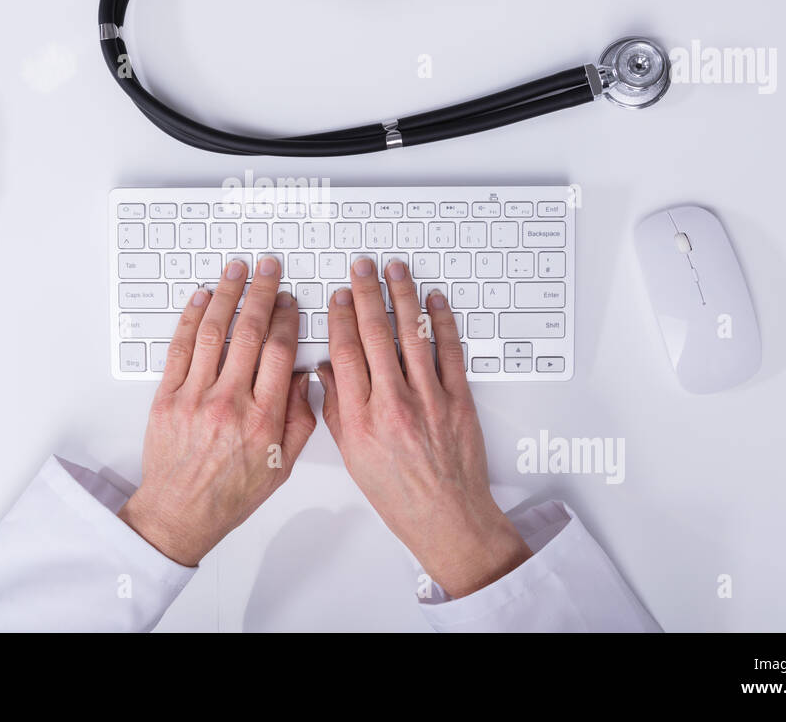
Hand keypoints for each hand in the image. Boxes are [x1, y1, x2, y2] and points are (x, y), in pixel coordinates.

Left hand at [118, 257, 315, 565]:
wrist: (182, 512)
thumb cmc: (232, 492)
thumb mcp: (283, 463)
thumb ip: (300, 418)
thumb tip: (306, 376)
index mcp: (263, 418)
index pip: (280, 352)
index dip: (287, 318)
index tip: (290, 301)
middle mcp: (230, 403)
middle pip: (250, 332)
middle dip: (262, 293)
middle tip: (268, 269)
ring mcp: (195, 398)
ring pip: (213, 332)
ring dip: (226, 294)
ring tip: (236, 270)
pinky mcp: (167, 398)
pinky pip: (180, 348)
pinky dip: (190, 318)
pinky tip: (201, 297)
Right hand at [317, 257, 530, 597]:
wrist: (446, 516)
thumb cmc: (399, 493)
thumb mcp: (352, 455)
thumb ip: (336, 409)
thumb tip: (326, 370)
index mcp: (360, 419)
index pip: (345, 353)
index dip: (341, 318)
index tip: (339, 296)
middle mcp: (393, 405)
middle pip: (376, 334)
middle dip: (367, 293)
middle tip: (362, 268)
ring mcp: (430, 400)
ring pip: (413, 334)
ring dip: (403, 295)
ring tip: (396, 270)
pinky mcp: (459, 401)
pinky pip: (450, 352)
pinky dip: (442, 322)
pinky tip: (434, 301)